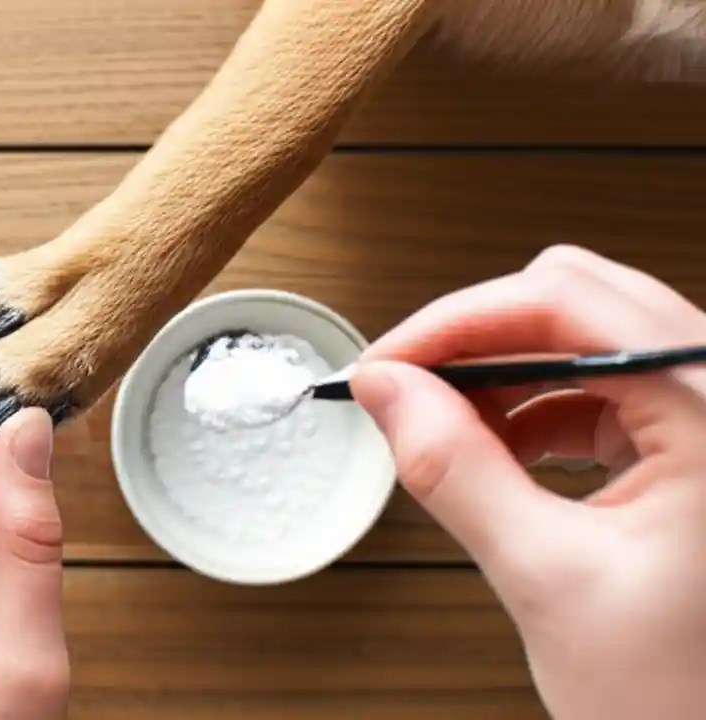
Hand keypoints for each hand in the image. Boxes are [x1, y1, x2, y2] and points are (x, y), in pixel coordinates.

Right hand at [350, 246, 705, 719]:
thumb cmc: (686, 695)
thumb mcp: (548, 578)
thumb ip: (456, 471)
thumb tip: (389, 391)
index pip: (567, 304)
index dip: (459, 322)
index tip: (389, 361)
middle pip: (578, 302)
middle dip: (476, 339)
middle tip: (405, 385)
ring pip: (586, 337)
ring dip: (501, 374)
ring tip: (443, 427)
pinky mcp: (696, 443)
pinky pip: (601, 386)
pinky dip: (533, 408)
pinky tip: (493, 448)